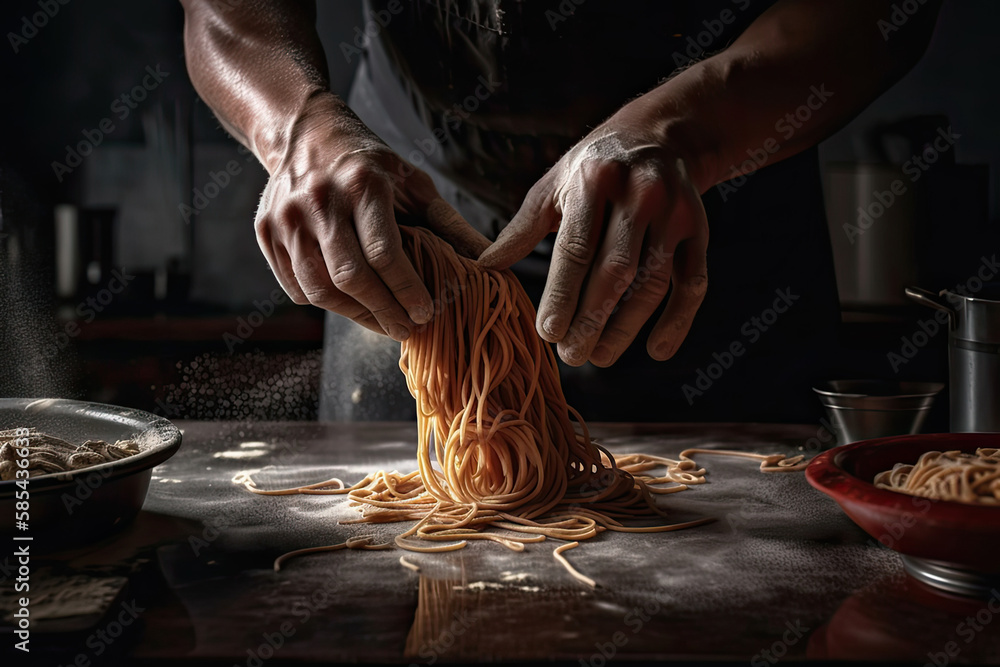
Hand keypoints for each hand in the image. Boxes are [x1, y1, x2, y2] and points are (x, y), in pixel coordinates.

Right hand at [254, 103, 488, 340]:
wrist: (305, 134)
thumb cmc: (371, 165)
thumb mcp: (414, 184)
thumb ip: (450, 225)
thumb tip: (490, 264)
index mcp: (362, 184)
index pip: (384, 253)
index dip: (406, 290)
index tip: (425, 313)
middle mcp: (319, 200)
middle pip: (350, 277)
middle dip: (383, 312)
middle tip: (406, 330)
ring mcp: (286, 217)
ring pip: (319, 289)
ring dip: (355, 315)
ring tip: (382, 323)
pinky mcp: (265, 232)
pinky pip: (296, 287)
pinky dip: (327, 304)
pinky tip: (352, 307)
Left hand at [478, 116, 708, 366]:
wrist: (659, 134)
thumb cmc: (593, 168)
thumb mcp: (553, 186)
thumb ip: (521, 229)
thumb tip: (482, 267)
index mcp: (593, 181)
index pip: (576, 248)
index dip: (562, 295)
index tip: (548, 333)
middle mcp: (638, 193)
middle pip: (615, 270)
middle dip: (591, 319)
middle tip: (571, 355)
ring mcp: (673, 212)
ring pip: (652, 281)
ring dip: (627, 327)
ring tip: (601, 356)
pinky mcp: (698, 229)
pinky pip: (692, 282)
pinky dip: (677, 320)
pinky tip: (656, 350)